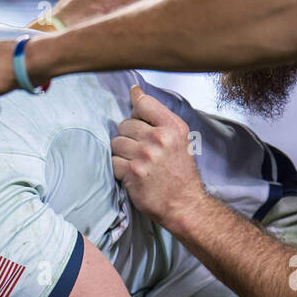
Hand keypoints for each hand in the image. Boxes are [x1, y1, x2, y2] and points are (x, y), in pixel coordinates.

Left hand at [111, 85, 205, 230]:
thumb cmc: (180, 172)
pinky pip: (113, 162)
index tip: (134, 106)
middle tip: (140, 150)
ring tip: (135, 162)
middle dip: (128, 136)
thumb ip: (159, 118)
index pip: (144, 103)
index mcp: (173, 127)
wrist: (183, 203)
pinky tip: (131, 174)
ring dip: (121, 153)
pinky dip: (118, 169)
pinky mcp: (132, 172)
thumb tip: (136, 93)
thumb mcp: (180, 139)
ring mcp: (145, 155)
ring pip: (116, 143)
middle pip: (125, 124)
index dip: (135, 106)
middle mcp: (159, 138)